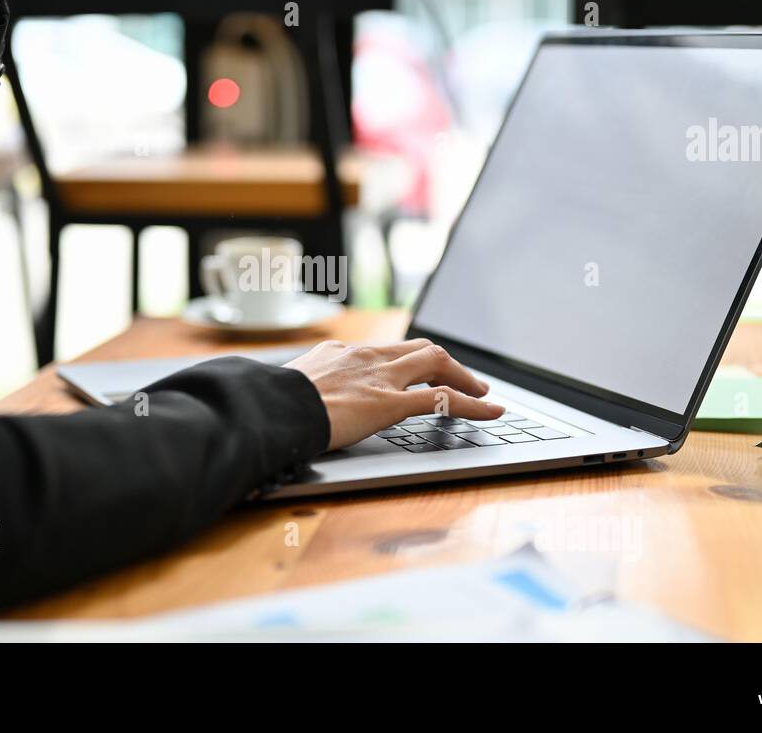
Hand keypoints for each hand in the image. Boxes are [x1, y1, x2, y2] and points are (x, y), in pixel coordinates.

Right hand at [285, 339, 504, 450]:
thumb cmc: (270, 405)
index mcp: (341, 353)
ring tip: (482, 393)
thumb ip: (302, 391)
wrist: (271, 409)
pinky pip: (443, 400)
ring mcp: (381, 377)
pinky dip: (474, 405)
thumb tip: (290, 402)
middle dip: (446, 362)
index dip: (411, 358)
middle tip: (464, 377)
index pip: (386, 350)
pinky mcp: (390, 402)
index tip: (418, 368)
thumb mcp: (286, 388)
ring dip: (465, 378)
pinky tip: (491, 412)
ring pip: (437, 364)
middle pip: (419, 349)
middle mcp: (366, 357)